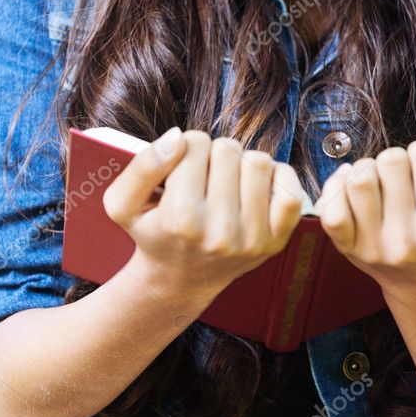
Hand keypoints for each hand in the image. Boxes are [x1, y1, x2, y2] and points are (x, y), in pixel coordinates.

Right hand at [102, 128, 305, 293]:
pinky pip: (292, 191)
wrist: (178, 279)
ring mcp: (251, 239)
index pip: (194, 142)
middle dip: (212, 155)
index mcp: (180, 218)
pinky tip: (255, 187)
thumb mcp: (123, 203)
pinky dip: (278, 178)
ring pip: (258, 161)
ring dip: (241, 164)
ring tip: (225, 183)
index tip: (179, 170)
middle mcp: (219, 231)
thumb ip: (143, 165)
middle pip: (228, 148)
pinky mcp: (274, 243)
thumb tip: (178, 137)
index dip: (184, 149)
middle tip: (202, 179)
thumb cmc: (152, 232)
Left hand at [313, 131, 415, 295]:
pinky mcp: (346, 247)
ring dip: (370, 169)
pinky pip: (330, 204)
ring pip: (359, 177)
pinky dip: (338, 185)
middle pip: (390, 160)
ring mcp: (372, 246)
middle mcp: (405, 241)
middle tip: (406, 178)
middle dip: (399, 160)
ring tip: (382, 181)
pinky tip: (352, 185)